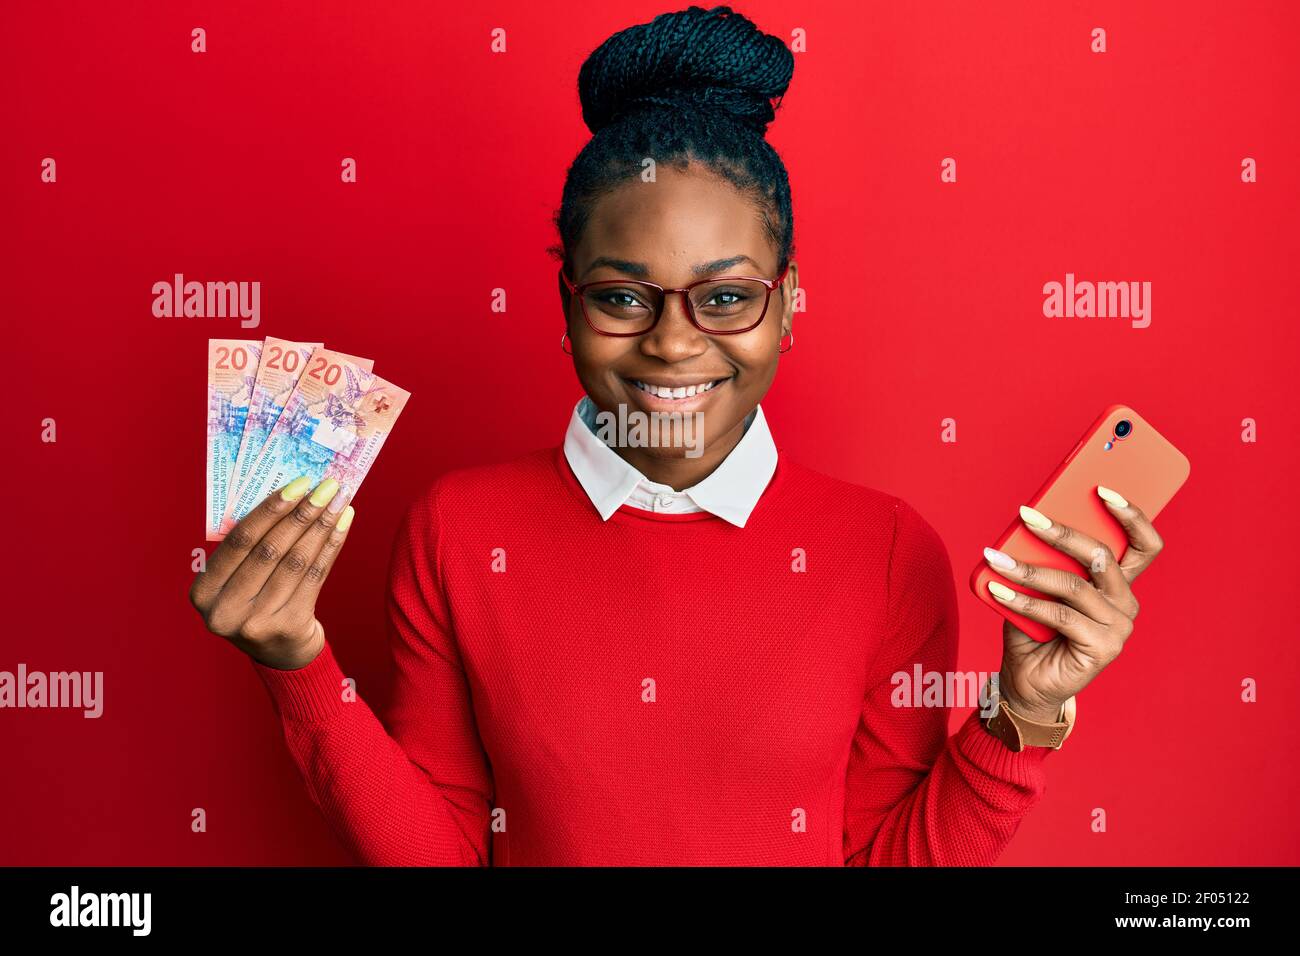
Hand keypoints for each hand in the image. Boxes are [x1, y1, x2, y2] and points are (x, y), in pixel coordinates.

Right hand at [189, 476, 355, 669]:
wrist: (281, 653)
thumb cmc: (258, 601)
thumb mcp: (238, 581)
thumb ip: (250, 548)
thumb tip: (291, 493)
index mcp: (203, 591)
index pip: (239, 540)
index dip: (271, 509)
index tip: (298, 483)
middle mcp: (225, 610)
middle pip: (270, 549)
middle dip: (302, 513)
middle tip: (326, 486)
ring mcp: (256, 622)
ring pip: (296, 561)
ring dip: (321, 525)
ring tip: (339, 500)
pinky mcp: (288, 627)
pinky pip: (315, 576)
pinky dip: (331, 545)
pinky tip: (342, 524)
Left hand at [983, 486, 1164, 722]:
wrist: (1027, 683)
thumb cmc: (1034, 630)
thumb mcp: (1039, 588)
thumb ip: (1043, 560)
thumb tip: (1024, 526)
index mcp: (1117, 584)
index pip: (1143, 544)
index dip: (1131, 515)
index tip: (1102, 489)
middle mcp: (1125, 603)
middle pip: (1102, 556)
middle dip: (1062, 532)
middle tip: (1027, 515)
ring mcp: (1118, 627)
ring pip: (1073, 586)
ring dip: (1029, 569)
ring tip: (995, 559)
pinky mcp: (1103, 648)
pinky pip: (1058, 614)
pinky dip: (1023, 600)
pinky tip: (997, 589)